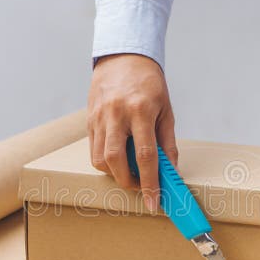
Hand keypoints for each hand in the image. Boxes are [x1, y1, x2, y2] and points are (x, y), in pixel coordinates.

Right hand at [87, 53, 177, 210]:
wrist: (123, 57)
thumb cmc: (149, 84)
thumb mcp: (166, 110)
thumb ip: (167, 143)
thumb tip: (171, 172)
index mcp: (140, 110)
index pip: (145, 155)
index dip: (150, 182)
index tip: (154, 202)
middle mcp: (116, 114)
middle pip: (116, 161)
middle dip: (128, 182)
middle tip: (142, 188)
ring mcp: (99, 117)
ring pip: (100, 159)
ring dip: (116, 174)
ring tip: (131, 172)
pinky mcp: (89, 120)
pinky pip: (94, 150)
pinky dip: (106, 162)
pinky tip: (119, 159)